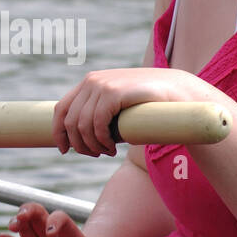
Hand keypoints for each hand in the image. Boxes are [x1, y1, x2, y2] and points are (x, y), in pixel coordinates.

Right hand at [0, 203, 112, 236]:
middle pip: (37, 213)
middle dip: (29, 211)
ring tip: (13, 226)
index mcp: (69, 234)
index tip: (51, 232)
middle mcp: (50, 235)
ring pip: (23, 225)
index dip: (55, 221)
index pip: (60, 218)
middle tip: (22, 217)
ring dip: (16, 221)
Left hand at [52, 67, 219, 156]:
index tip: (65, 150)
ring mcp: (101, 84)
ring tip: (108, 152)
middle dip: (79, 144)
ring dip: (93, 146)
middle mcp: (92, 81)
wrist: (177, 91)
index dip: (59, 133)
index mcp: (89, 82)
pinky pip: (97, 123)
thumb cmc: (148, 103)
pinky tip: (113, 147)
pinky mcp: (114, 92)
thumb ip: (100, 114)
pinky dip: (102, 141)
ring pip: (82, 125)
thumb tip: (79, 138)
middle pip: (69, 121)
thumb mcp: (119, 106)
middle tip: (96, 154)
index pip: (61, 109)